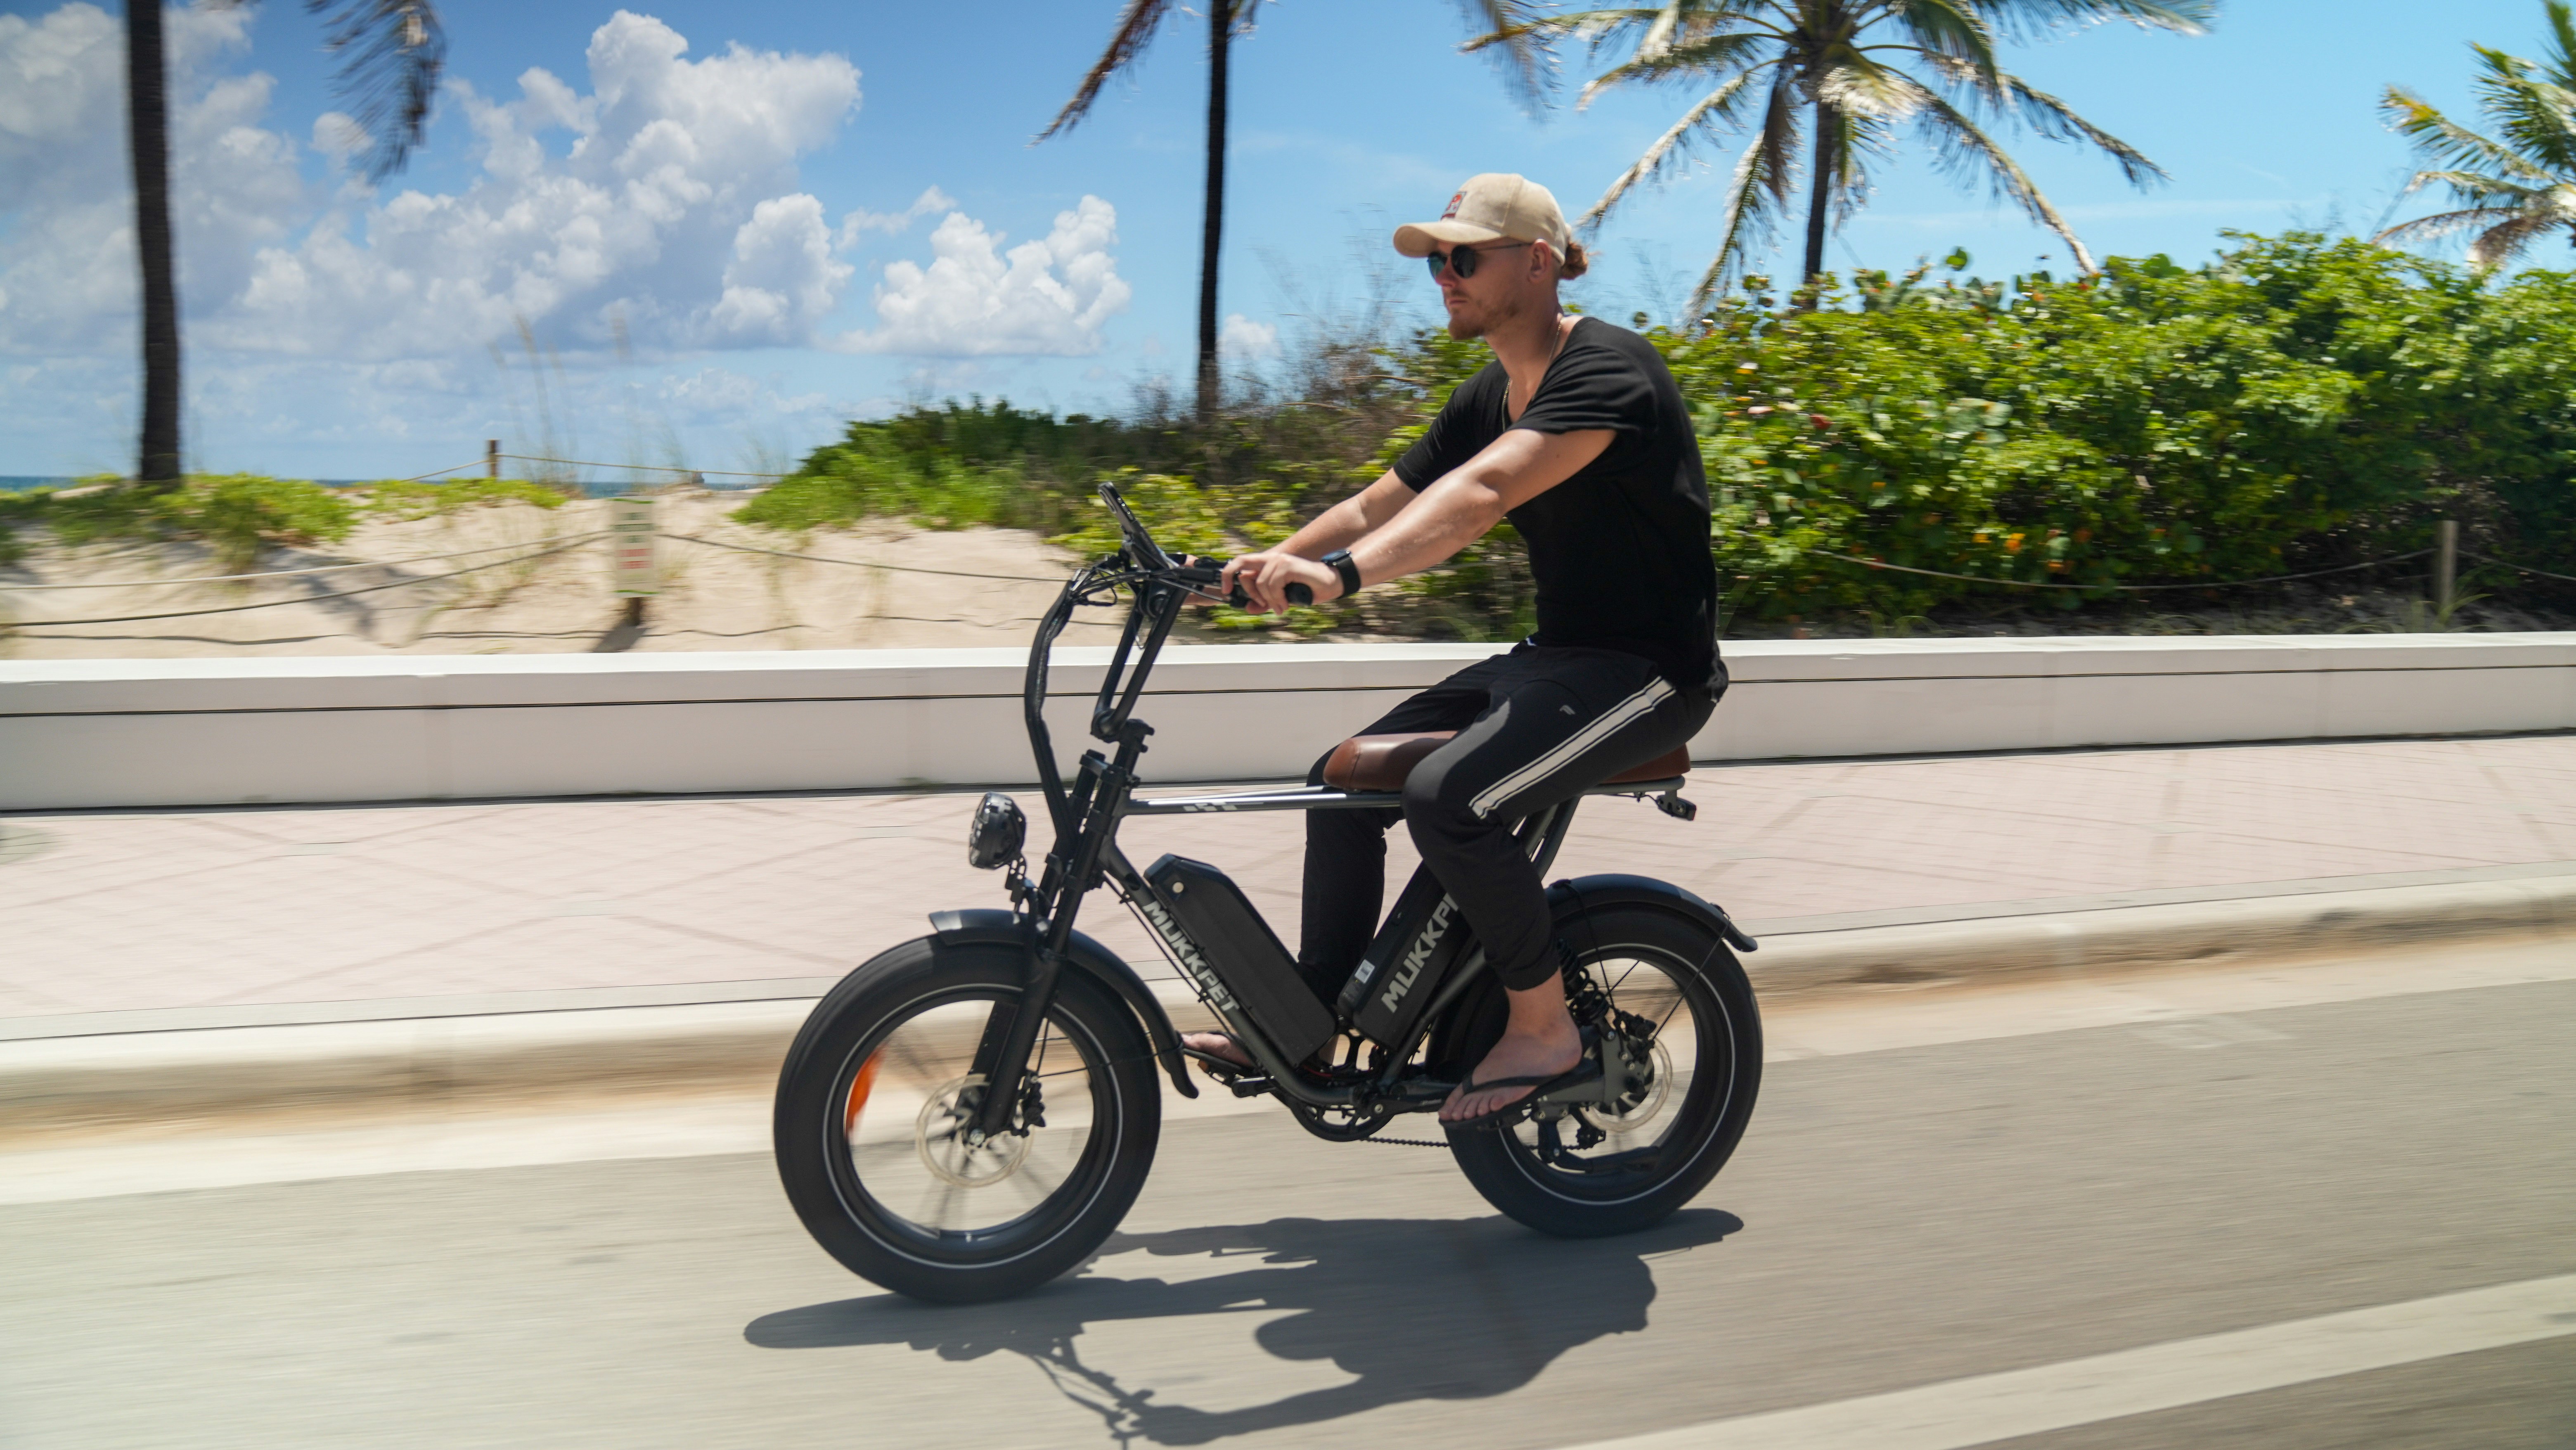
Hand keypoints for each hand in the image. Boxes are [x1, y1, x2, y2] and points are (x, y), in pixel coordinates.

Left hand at [1220, 550, 1340, 614]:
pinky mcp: (1288, 565)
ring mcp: (1279, 560)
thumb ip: (1265, 602)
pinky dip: (1277, 598)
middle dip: (1249, 591)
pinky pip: (1273, 584)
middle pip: (1242, 567)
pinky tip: (1285, 603)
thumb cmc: (1307, 589)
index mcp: (1267, 564)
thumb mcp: (1281, 599)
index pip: (1239, 563)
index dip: (1227, 575)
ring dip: (1270, 600)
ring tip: (1281, 607)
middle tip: (1263, 604)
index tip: (1225, 591)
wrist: (1330, 583)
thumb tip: (1248, 608)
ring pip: (1260, 583)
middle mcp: (1271, 558)